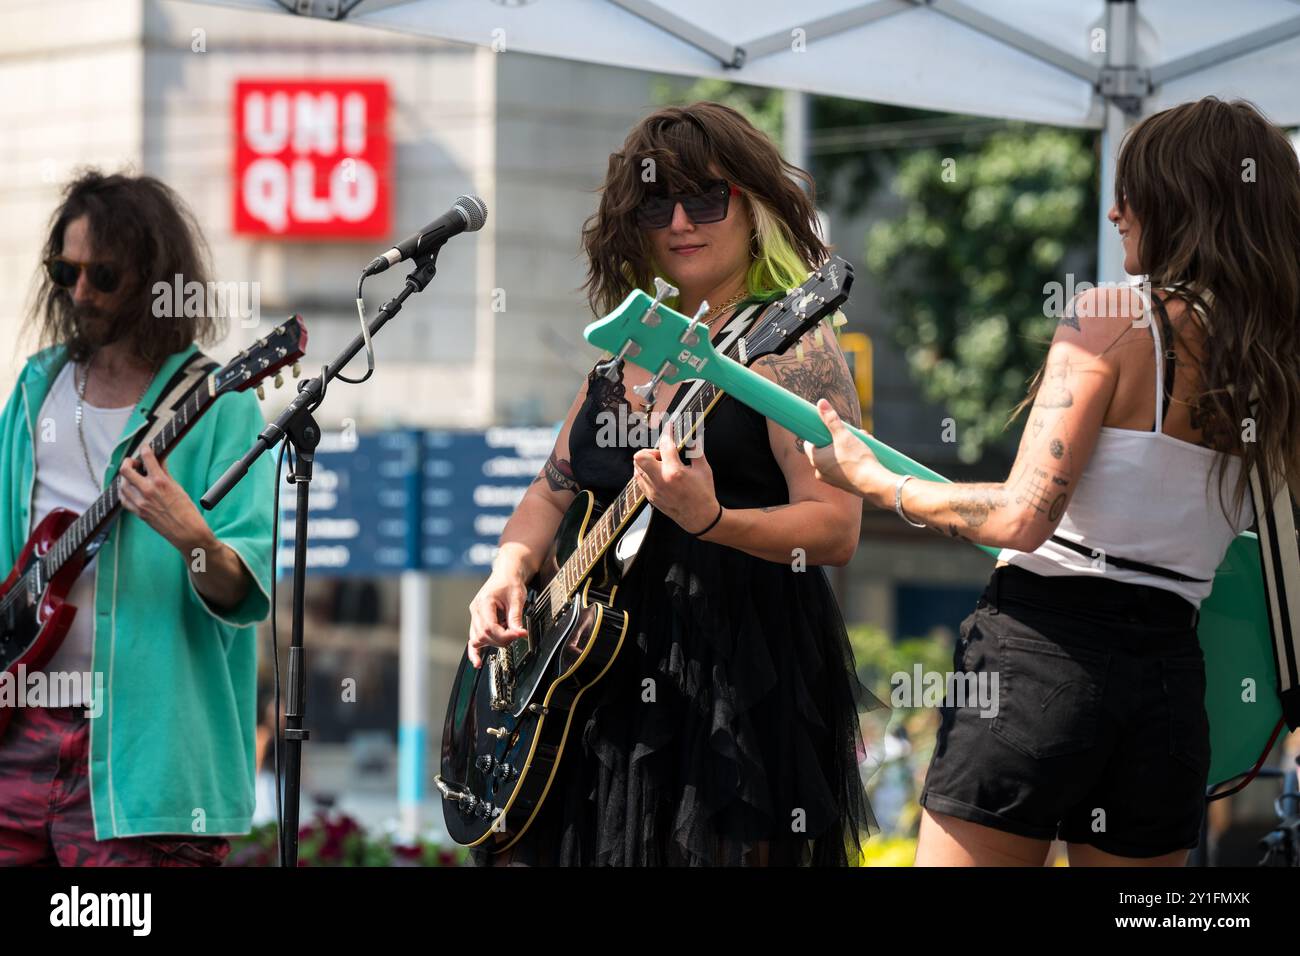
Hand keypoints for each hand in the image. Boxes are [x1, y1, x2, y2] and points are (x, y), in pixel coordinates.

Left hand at [118, 445, 210, 551]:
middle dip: (128, 463)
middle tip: (134, 462)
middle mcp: (147, 491)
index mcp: (160, 482)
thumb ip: (165, 473)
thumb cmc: (187, 510)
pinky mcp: (138, 512)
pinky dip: (124, 492)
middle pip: (126, 470)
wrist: (186, 532)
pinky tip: (130, 490)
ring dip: (125, 478)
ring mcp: (140, 502)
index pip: (147, 458)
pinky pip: (123, 499)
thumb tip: (159, 462)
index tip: (146, 448)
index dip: (145, 449)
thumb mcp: (178, 488)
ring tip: (132, 476)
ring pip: (122, 485)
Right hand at [467, 562, 529, 668]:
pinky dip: (475, 651)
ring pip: (478, 638)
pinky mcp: (478, 621)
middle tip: (517, 634)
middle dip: (501, 639)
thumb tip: (519, 633)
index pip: (489, 626)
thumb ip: (516, 617)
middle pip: (483, 635)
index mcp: (484, 602)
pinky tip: (477, 662)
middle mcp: (476, 610)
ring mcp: (475, 616)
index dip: (504, 635)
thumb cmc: (511, 583)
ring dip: (494, 642)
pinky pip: (473, 639)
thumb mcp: (517, 598)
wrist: (506, 574)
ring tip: (508, 636)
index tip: (518, 635)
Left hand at [632, 420, 719, 534]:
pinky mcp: (650, 497)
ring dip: (647, 462)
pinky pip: (639, 479)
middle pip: (640, 456)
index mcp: (675, 472)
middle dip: (650, 450)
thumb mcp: (704, 469)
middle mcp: (661, 481)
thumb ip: (695, 450)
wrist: (699, 518)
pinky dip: (645, 472)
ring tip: (662, 465)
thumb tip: (692, 435)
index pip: (666, 445)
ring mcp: (653, 490)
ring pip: (636, 467)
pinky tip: (658, 473)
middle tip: (662, 454)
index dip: (668, 433)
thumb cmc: (703, 494)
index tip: (669, 428)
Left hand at [803, 398, 890, 505]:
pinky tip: (865, 453)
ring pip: (838, 456)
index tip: (829, 428)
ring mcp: (832, 479)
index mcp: (816, 460)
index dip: (819, 433)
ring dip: (848, 447)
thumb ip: (831, 419)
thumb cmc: (857, 459)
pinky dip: (853, 459)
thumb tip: (821, 403)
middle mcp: (820, 471)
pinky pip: (845, 467)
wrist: (874, 484)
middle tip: (851, 433)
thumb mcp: (844, 435)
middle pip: (826, 448)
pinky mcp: (844, 484)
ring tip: (863, 441)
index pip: (810, 442)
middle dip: (839, 438)